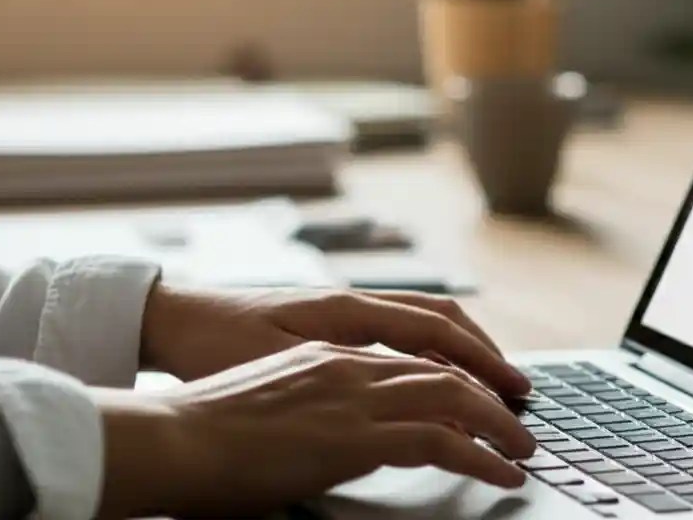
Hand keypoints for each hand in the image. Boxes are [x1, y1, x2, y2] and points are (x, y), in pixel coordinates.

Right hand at [96, 342, 536, 518]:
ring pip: (454, 396)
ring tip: (523, 448)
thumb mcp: (270, 401)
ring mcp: (354, 395)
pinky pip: (441, 440)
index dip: (458, 371)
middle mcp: (350, 363)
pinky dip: (482, 456)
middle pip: (445, 368)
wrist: (170, 436)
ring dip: (498, 423)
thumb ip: (313, 406)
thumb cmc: (204, 429)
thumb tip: (333, 431)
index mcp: (329, 353)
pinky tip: (502, 473)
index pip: (414, 352)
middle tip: (520, 417)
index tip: (483, 392)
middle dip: (491, 392)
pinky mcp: (355, 436)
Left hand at [140, 283, 529, 396]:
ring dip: (465, 350)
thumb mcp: (277, 363)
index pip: (433, 328)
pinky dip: (434, 352)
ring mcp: (346, 308)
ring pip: (424, 321)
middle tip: (520, 391)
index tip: (511, 389)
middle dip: (486, 353)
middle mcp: (353, 301)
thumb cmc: (214, 345)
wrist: (172, 319)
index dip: (479, 359)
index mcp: (344, 308)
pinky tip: (442, 377)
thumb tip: (407, 384)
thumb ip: (342, 369)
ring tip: (494, 383)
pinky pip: (401, 332)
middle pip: (441, 318)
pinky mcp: (334, 321)